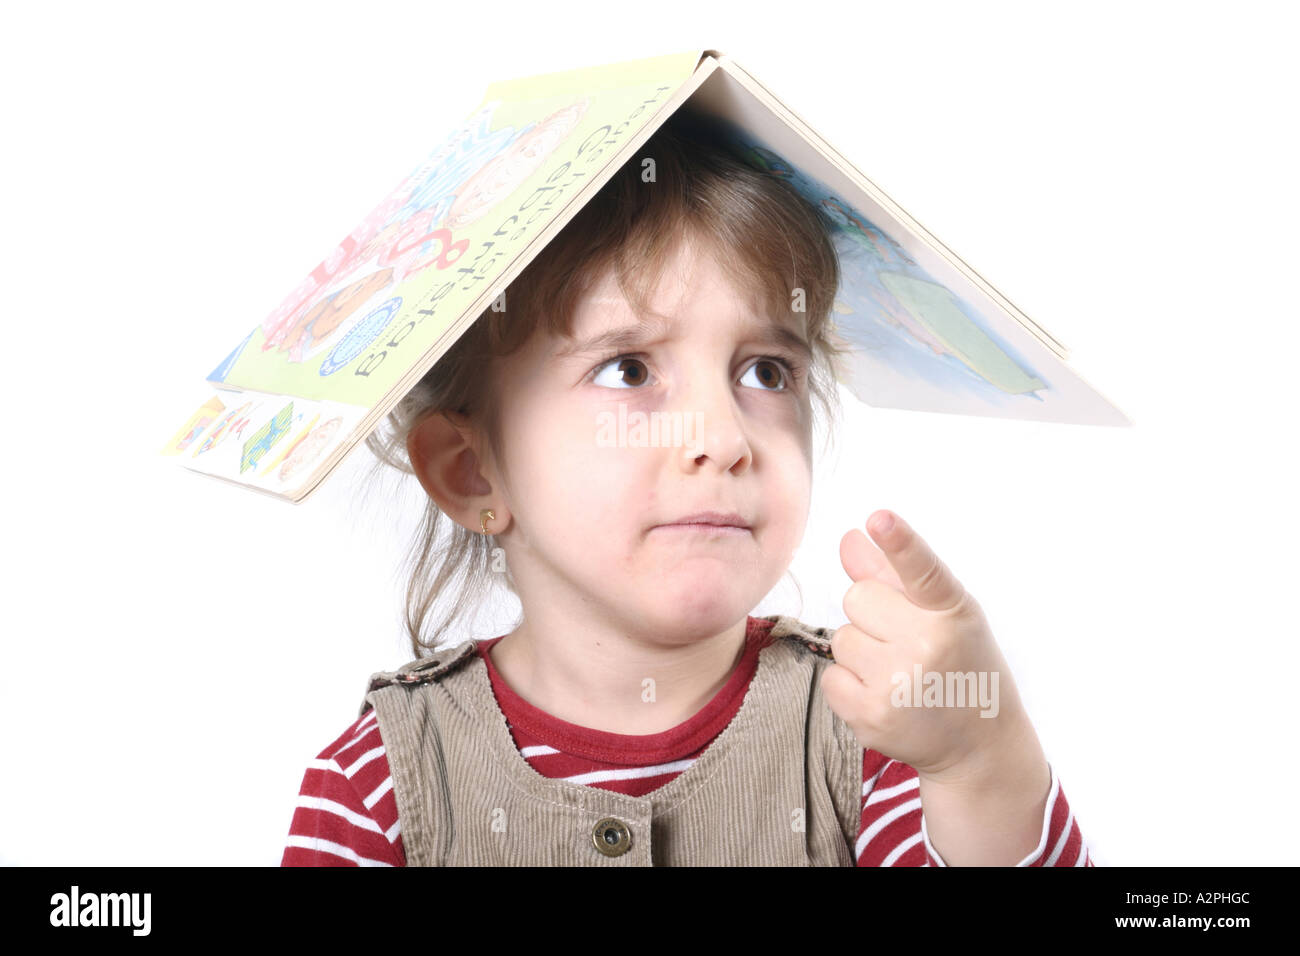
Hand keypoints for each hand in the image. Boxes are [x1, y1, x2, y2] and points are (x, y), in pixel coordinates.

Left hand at [820, 510, 1031, 784]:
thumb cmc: (959, 665)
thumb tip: (851, 538)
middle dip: (873, 616)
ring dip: (861, 652)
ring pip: (841, 638)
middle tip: (905, 642)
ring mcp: (899, 684)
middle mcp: (929, 646)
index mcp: (952, 612)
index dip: (900, 542)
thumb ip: (892, 575)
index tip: (880, 518)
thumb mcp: (942, 615)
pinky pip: (831, 676)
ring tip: (899, 674)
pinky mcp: (872, 717)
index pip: (922, 569)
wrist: (979, 744)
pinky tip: (883, 697)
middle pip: (856, 598)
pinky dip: (849, 685)